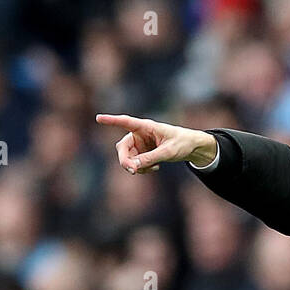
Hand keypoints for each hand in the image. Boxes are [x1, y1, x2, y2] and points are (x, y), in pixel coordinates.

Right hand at [95, 113, 217, 172]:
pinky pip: (135, 164)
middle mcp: (139, 134)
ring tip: (154, 169)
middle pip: (122, 148)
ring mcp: (139, 144)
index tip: (98, 118)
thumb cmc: (181, 143)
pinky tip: (155, 168)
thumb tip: (134, 166)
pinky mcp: (142, 153)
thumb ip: (151, 158)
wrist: (190, 147)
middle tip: (133, 171)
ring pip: (128, 158)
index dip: (112, 121)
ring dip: (137, 167)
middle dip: (126, 161)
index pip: (126, 122)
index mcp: (146, 127)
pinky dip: (142, 169)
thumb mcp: (168, 152)